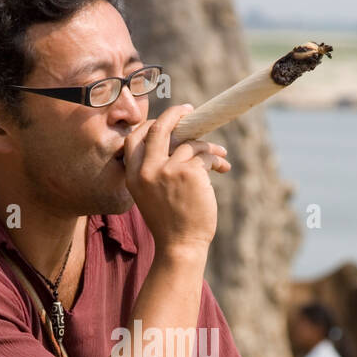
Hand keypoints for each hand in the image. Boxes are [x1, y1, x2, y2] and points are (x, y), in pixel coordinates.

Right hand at [121, 103, 230, 252]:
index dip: (150, 124)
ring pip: (190, 143)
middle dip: (175, 114)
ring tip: (219, 156)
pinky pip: (205, 155)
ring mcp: (166, 169)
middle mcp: (146, 170)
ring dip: (208, 147)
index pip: (134, 138)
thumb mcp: (153, 194)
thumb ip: (157, 168)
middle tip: (189, 110)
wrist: (180, 246)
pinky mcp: (188, 172)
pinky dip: (216, 159)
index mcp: (133, 176)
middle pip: (159, 128)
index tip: (167, 120)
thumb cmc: (171, 222)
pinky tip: (223, 168)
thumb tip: (179, 139)